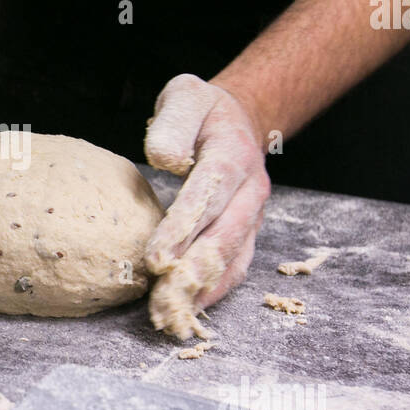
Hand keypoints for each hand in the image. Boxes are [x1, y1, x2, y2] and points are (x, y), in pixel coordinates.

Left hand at [143, 73, 269, 339]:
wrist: (237, 118)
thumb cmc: (202, 111)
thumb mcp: (185, 96)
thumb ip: (173, 123)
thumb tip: (165, 160)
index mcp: (233, 153)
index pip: (208, 195)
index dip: (182, 229)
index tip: (156, 259)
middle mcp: (251, 189)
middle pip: (223, 235)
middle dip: (190, 270)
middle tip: (159, 299)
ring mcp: (253, 214)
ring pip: (232, 258)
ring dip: (202, 288)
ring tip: (170, 313)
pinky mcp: (247, 232)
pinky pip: (236, 266)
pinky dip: (215, 290)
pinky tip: (190, 308)